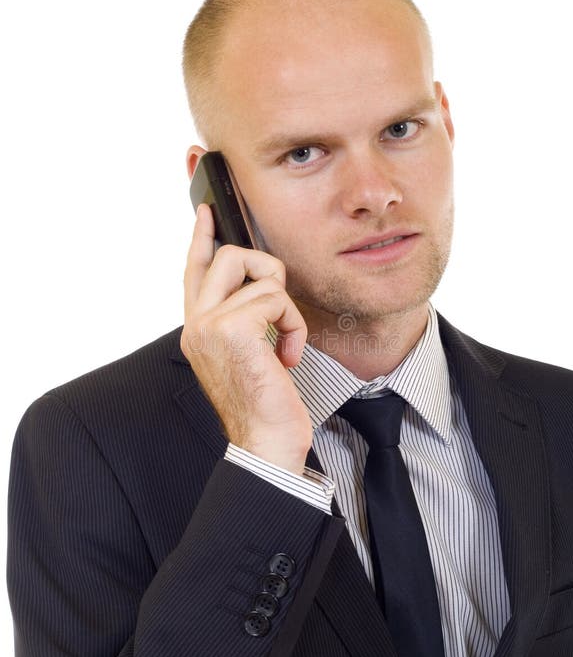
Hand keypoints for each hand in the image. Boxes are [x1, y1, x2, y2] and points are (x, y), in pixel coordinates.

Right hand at [181, 204, 311, 475]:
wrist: (265, 443)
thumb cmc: (264, 406)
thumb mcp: (249, 355)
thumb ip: (244, 320)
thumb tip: (262, 287)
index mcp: (198, 330)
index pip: (194, 271)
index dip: (202, 238)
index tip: (207, 212)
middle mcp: (196, 325)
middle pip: (228, 257)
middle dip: (266, 269)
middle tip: (278, 308)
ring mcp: (210, 325)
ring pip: (260, 276)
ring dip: (286, 311)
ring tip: (284, 346)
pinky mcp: (233, 329)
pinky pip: (276, 298)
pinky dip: (293, 326)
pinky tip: (288, 357)